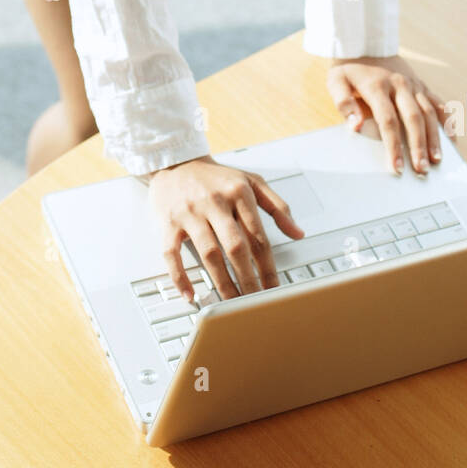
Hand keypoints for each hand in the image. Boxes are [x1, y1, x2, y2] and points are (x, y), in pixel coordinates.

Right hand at [148, 155, 305, 300]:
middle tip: (255, 302)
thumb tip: (298, 233)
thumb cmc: (216, 177)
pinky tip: (190, 294)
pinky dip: (180, 276)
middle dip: (248, 278)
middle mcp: (215, 202)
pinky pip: (172, 254)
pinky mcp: (168, 222)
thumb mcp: (252, 182)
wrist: (177, 162)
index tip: (274, 288)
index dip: (268, 266)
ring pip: (208, 254)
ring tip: (231, 304)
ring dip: (221, 282)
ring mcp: (190, 213)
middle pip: (235, 247)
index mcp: (239, 193)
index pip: (258, 236)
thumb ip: (277, 207)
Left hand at [326, 54, 448, 176]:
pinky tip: (452, 141)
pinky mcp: (423, 85)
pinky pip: (439, 104)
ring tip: (437, 161)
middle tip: (422, 170)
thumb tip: (355, 125)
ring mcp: (414, 85)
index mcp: (378, 86)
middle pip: (413, 118)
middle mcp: (399, 85)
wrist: (365, 44)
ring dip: (435, 138)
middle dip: (418, 146)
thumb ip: (343, 103)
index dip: (393, 145)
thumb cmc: (349, 70)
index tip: (396, 167)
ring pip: (430, 113)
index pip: (388, 120)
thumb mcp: (336, 82)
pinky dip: (448, 122)